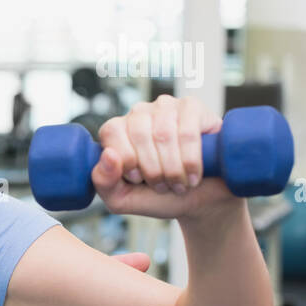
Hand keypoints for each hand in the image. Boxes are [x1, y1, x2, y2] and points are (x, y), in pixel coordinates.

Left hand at [92, 94, 235, 220]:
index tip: (138, 180)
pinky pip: (189, 132)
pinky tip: (193, 175)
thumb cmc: (160, 196)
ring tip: (178, 184)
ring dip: (173, 168)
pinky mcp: (193, 107)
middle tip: (163, 186)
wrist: (201, 198)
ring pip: (164, 134)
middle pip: (139, 133)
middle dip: (152, 169)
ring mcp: (167, 106)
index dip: (126, 159)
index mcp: (118, 130)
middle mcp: (140, 113)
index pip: (112, 131)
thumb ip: (104, 182)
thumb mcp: (124, 198)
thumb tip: (107, 154)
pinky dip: (191, 160)